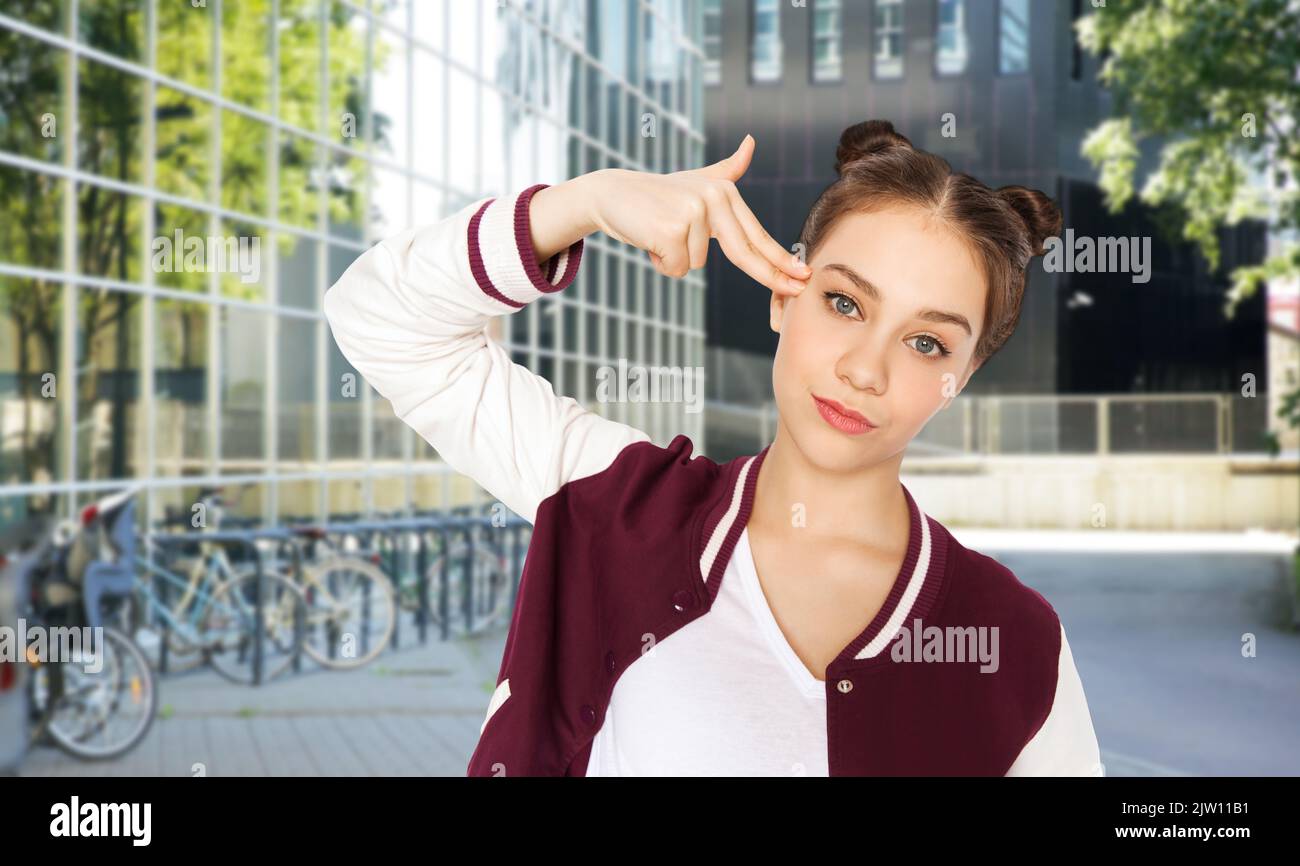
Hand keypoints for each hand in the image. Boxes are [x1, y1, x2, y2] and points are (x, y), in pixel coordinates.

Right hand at [582, 135, 811, 295]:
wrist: (611, 194)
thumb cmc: (656, 194)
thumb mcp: (696, 180)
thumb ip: (728, 168)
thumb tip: (751, 143)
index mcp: (724, 192)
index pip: (756, 233)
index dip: (781, 258)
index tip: (804, 274)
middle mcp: (713, 199)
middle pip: (745, 252)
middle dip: (772, 275)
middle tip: (797, 290)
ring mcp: (692, 214)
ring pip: (696, 264)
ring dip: (675, 258)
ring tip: (660, 235)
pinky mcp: (671, 231)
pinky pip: (677, 268)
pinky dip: (661, 262)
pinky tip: (650, 240)